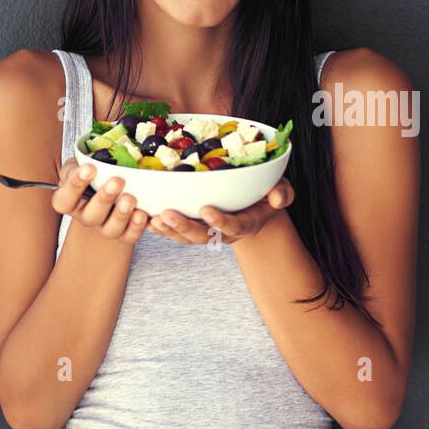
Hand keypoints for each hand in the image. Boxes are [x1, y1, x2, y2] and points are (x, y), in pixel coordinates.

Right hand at [51, 158, 150, 244]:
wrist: (110, 192)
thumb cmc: (92, 177)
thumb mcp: (78, 167)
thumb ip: (77, 166)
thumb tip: (86, 162)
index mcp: (69, 202)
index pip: (65, 199)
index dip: (75, 185)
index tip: (89, 168)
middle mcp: (86, 217)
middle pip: (91, 216)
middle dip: (104, 198)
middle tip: (116, 181)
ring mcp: (105, 228)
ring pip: (111, 229)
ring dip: (121, 214)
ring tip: (130, 198)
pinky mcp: (125, 235)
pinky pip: (130, 235)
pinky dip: (137, 226)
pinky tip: (142, 213)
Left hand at [150, 179, 294, 245]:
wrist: (258, 210)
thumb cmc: (267, 197)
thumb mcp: (281, 191)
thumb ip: (282, 194)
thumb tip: (277, 197)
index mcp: (245, 223)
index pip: (233, 226)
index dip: (220, 221)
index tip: (206, 210)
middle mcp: (224, 232)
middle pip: (201, 235)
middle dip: (183, 227)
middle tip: (166, 214)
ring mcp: (208, 232)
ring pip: (186, 237)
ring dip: (168, 230)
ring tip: (151, 219)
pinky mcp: (195, 229)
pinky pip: (176, 233)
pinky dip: (161, 228)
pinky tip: (146, 219)